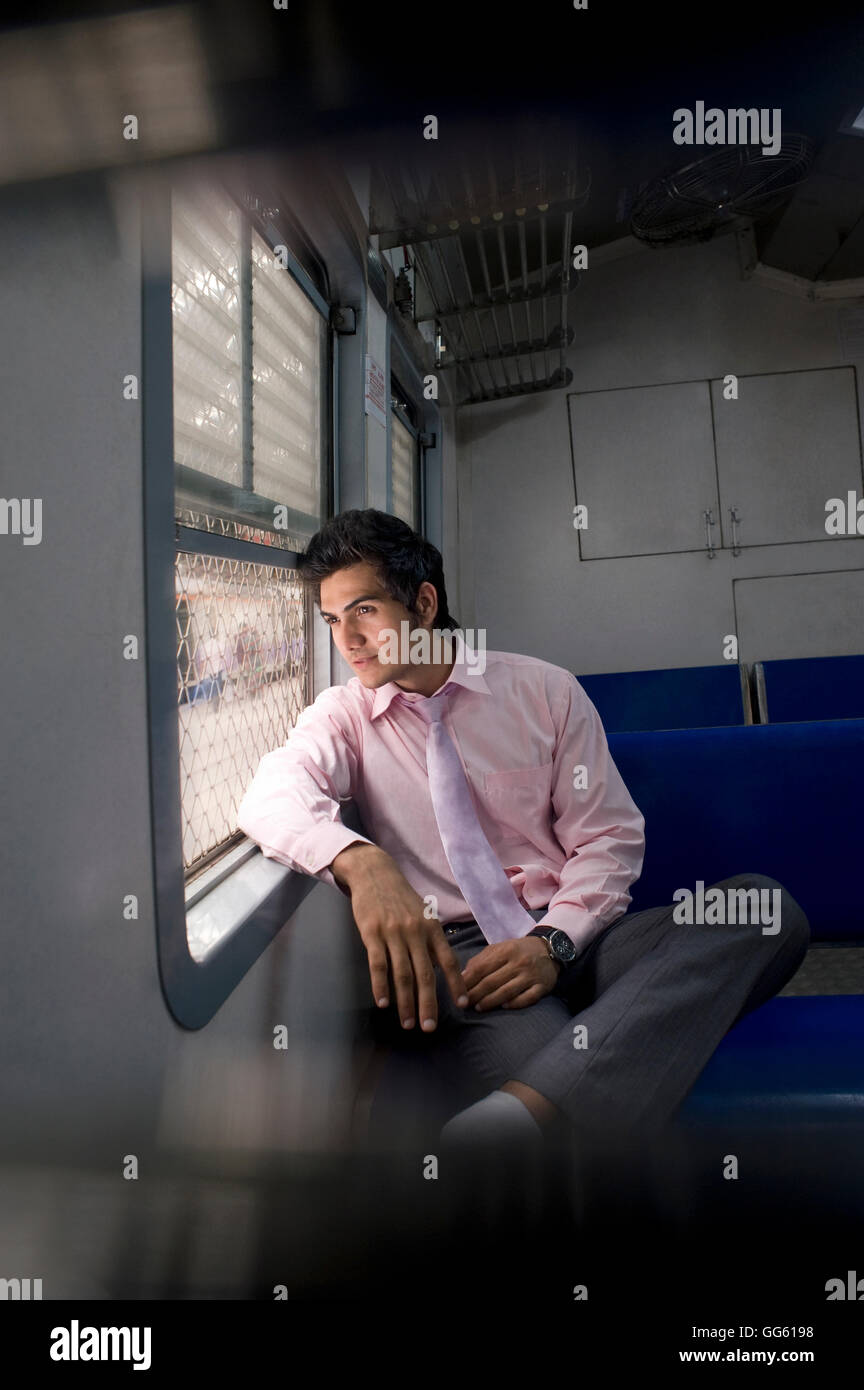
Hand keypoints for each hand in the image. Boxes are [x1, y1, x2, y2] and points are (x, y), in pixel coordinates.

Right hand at [331, 844, 468, 1031]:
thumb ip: (431, 940)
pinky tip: (383, 1002)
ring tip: (407, 1023)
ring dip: (405, 1002)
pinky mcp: (372, 933)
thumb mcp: (423, 914)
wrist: (375, 873)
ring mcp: (394, 933)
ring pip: (402, 974)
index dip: (456, 983)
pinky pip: (378, 964)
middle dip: (429, 1004)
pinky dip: (381, 986)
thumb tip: (440, 969)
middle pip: (425, 974)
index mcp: (432, 928)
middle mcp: (416, 932)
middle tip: (429, 1026)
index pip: (448, 960)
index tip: (463, 1004)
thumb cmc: (401, 898)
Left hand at [460, 936, 559, 1011]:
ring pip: (507, 992)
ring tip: (478, 1008)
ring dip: (491, 1002)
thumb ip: (481, 961)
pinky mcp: (542, 987)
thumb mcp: (499, 948)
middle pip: (492, 982)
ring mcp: (531, 975)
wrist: (548, 949)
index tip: (457, 992)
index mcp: (506, 951)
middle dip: (475, 994)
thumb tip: (462, 977)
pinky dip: (515, 1004)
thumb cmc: (518, 951)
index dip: (468, 982)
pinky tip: (504, 1007)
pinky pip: (527, 998)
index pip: (481, 968)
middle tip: (464, 1004)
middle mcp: (519, 962)